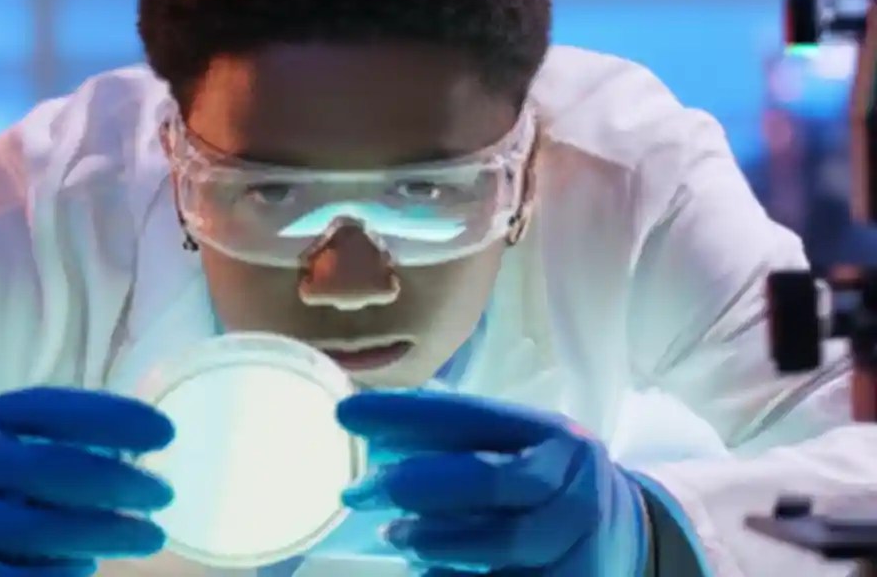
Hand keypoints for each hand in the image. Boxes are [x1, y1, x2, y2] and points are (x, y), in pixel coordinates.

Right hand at [0, 387, 174, 575]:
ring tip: (146, 535)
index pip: (51, 409)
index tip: (166, 434)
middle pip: (54, 470)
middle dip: (122, 483)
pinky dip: (64, 575)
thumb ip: (50, 444)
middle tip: (164, 495)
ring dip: (107, 533)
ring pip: (43, 532)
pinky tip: (86, 567)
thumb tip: (138, 456)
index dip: (114, 418)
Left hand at [337, 391, 648, 575]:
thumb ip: (460, 442)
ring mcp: (582, 538)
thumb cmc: (546, 485)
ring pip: (500, 544)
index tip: (345, 416)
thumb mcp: (520, 449)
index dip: (405, 415)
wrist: (632, 535)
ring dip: (432, 541)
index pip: (471, 416)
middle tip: (357, 492)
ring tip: (395, 537)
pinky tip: (427, 574)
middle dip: (410, 484)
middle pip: (486, 479)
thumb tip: (371, 433)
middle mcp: (575, 480)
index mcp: (552, 432)